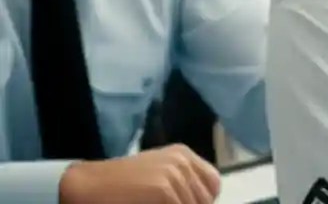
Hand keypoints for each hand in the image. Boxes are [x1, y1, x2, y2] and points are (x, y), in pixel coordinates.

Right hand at [59, 145, 220, 203]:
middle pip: (205, 199)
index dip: (204, 200)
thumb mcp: (157, 175)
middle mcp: (182, 160)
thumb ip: (182, 184)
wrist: (87, 185)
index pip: (213, 184)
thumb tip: (206, 201)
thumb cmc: (121, 184)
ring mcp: (174, 174)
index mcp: (183, 154)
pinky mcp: (163, 190)